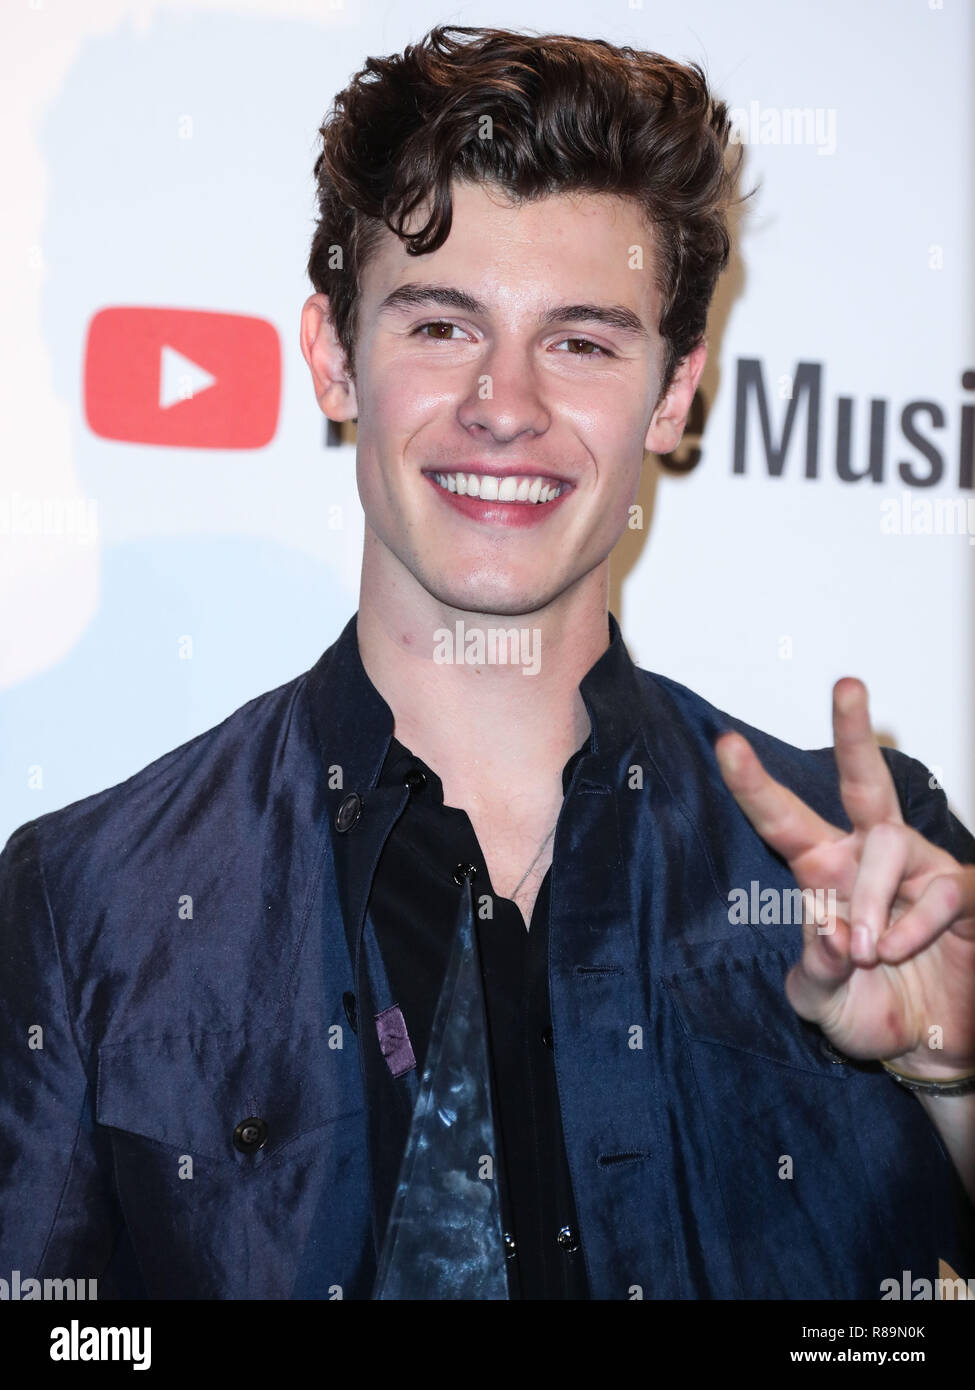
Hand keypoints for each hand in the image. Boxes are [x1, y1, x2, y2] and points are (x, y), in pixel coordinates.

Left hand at [714, 679, 974, 1079]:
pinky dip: (916, 924)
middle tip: (847, 684)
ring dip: (873, 899)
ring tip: (869, 950)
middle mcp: (868, 856)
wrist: (925, 1047)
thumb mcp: (820, 1001)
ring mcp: (920, 869)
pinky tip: (901, 948)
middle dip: (853, 730)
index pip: (782, 819)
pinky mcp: (963, 894)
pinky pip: (943, 888)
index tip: (726, 743)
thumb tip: (829, 932)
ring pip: (891, 844)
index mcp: (821, 871)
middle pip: (862, 781)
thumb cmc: (864, 1008)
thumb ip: (814, 970)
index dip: (754, 784)